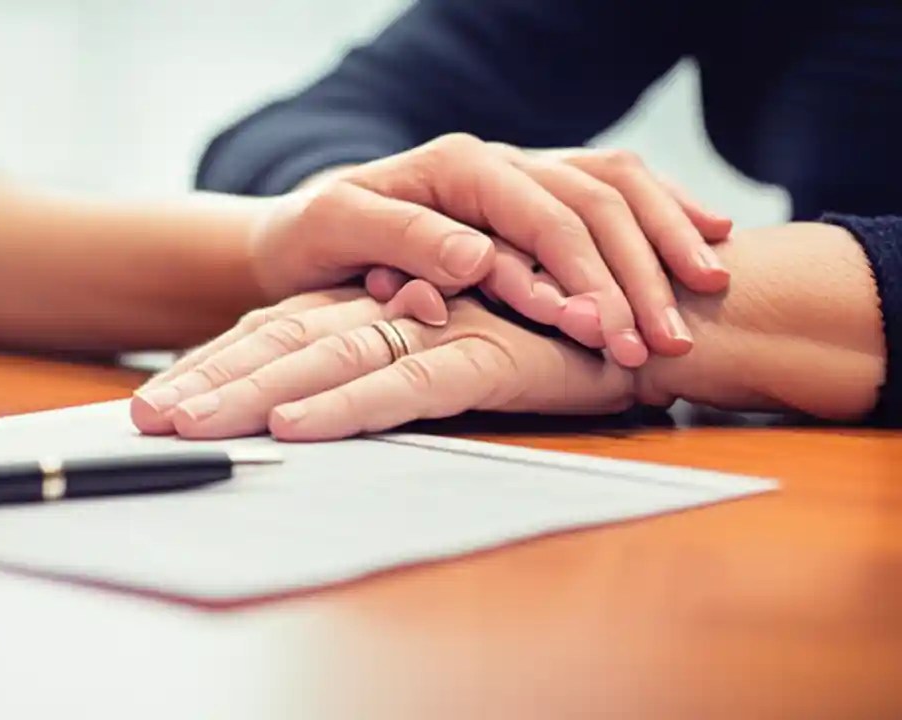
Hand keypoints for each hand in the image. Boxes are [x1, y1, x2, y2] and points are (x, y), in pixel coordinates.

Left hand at [131, 289, 634, 440]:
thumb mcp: (437, 353)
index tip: (152, 407)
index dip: (211, 368)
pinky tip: (294, 426)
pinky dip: (346, 404)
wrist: (634, 320)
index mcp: (369, 304)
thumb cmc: (533, 340)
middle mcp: (388, 307)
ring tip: (191, 426)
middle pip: (279, 343)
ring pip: (323, 358)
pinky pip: (402, 382)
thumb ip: (374, 369)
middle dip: (206, 384)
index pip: (273, 335)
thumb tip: (300, 407)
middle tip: (143, 423)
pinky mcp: (479, 354)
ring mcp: (432, 327)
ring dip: (251, 393)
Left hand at [300, 136, 732, 366]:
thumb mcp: (339, 229)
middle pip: (593, 203)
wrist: (300, 228)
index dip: (583, 275)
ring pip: (616, 191)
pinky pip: (614, 191)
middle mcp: (498, 160)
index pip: (543, 217)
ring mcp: (520, 174)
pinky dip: (662, 212)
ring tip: (712, 287)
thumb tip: (480, 258)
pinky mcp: (530, 198)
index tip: (610, 331)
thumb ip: (406, 239)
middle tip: (668, 343)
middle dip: (638, 273)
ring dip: (665, 240)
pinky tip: (707, 234)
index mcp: (457, 165)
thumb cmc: (313, 234)